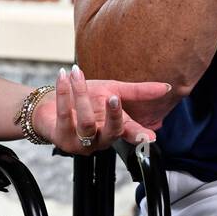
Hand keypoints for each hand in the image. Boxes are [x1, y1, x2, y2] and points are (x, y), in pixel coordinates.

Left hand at [31, 64, 166, 153]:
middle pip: (111, 133)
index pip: (130, 132)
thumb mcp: (112, 91)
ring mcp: (80, 142)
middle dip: (113, 116)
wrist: (50, 106)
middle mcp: (99, 139)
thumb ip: (138, 92)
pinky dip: (64, 93)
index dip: (140, 135)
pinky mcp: (61, 138)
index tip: (150, 138)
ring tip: (77, 73)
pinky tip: (64, 77)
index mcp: (114, 129)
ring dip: (81, 95)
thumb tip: (167, 87)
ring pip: (86, 123)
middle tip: (113, 97)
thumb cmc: (85, 100)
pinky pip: (65, 115)